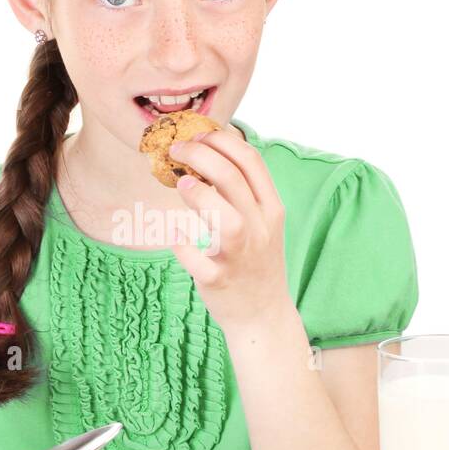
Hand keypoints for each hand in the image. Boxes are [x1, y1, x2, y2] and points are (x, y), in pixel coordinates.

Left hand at [167, 126, 293, 333]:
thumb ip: (241, 192)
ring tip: (181, 185)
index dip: (221, 140)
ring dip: (199, 197)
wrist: (263, 315)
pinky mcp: (220, 282)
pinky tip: (176, 236)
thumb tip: (206, 154)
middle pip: (233, 180)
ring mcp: (241, 257)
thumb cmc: (254, 261)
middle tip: (176, 150)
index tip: (197, 134)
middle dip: (200, 156)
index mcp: (271, 209)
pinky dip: (184, 247)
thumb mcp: (261, 222)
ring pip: (226, 220)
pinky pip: (199, 262)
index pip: (251, 160)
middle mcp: (260, 230)